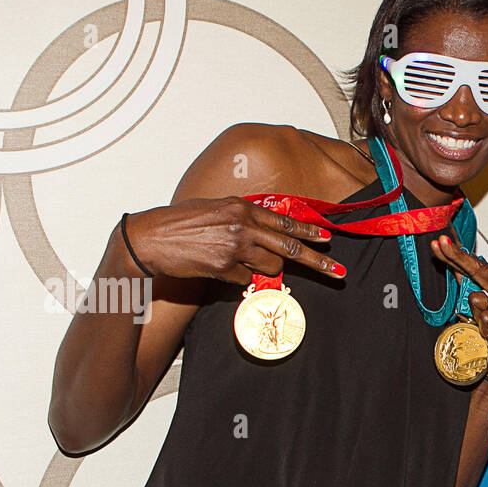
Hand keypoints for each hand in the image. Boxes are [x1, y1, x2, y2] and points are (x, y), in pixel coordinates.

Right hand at [125, 197, 345, 284]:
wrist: (151, 238)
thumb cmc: (181, 224)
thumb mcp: (216, 210)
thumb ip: (243, 220)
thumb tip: (267, 236)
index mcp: (241, 207)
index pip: (284, 220)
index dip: (308, 231)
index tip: (326, 239)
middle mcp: (242, 225)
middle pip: (288, 247)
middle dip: (316, 261)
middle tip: (336, 271)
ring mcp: (235, 247)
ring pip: (269, 266)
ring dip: (263, 268)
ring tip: (236, 259)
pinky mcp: (224, 267)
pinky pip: (244, 279)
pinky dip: (236, 277)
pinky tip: (217, 267)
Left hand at [431, 236, 487, 381]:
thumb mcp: (473, 308)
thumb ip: (466, 288)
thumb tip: (453, 266)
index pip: (475, 266)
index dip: (456, 254)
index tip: (440, 242)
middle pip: (478, 270)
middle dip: (456, 257)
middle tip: (440, 243)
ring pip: (477, 300)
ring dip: (475, 317)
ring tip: (486, 327)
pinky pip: (486, 318)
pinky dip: (485, 330)